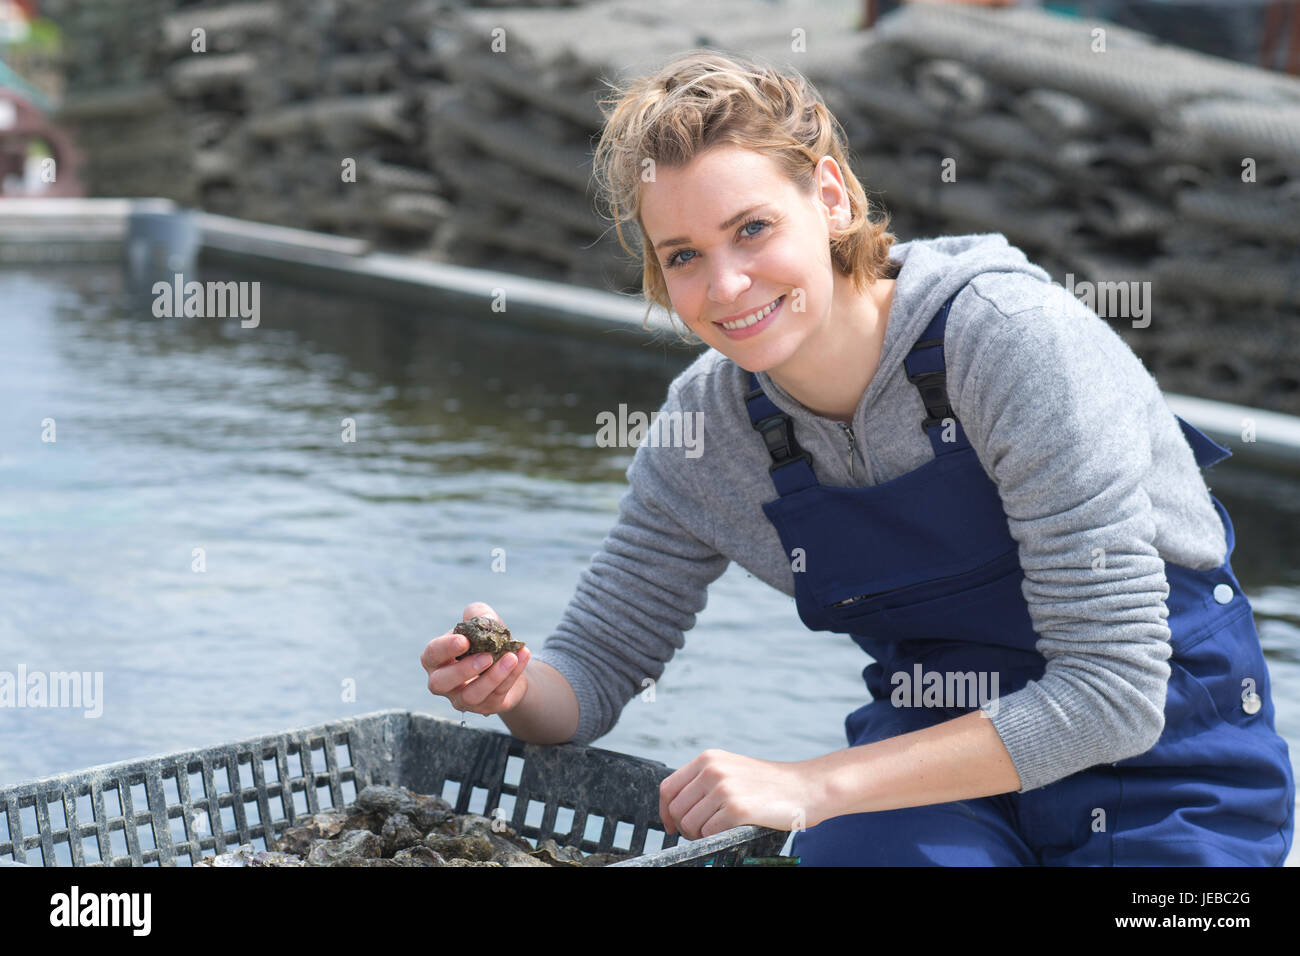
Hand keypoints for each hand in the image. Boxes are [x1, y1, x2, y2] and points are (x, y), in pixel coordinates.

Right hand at [419, 602, 531, 716]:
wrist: (509, 663)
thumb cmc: (485, 642)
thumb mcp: (482, 623)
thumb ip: (479, 614)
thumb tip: (486, 617)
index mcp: (437, 659)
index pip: (432, 655)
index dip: (445, 649)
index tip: (464, 640)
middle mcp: (443, 683)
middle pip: (441, 683)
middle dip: (463, 670)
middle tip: (487, 657)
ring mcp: (462, 699)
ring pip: (471, 695)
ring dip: (493, 677)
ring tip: (511, 657)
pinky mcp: (486, 707)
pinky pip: (497, 694)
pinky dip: (512, 675)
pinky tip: (523, 656)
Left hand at [658, 749, 823, 840]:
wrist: (806, 787)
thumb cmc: (770, 784)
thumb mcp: (732, 769)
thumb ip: (705, 780)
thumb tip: (677, 806)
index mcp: (708, 759)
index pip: (668, 788)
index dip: (665, 811)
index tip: (670, 825)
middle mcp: (712, 770)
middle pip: (676, 809)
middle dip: (684, 827)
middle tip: (700, 833)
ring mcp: (724, 789)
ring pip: (690, 825)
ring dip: (700, 835)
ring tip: (720, 830)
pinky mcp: (737, 809)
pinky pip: (709, 834)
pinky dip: (716, 838)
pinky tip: (732, 830)